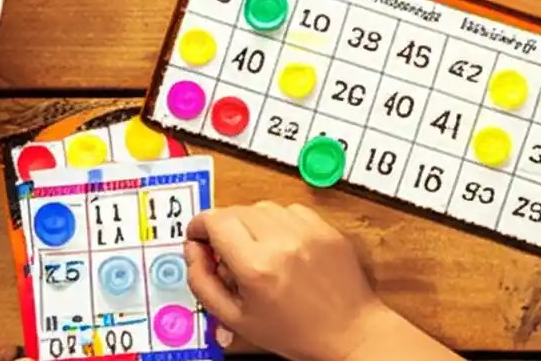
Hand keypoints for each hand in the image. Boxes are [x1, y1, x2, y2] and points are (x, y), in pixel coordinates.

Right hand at [183, 202, 389, 360]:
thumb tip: (192, 250)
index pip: (214, 220)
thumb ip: (203, 283)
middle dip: (223, 228)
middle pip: (235, 210)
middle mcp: (282, 241)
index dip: (199, 227)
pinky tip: (282, 247)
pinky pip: (290, 210)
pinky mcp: (325, 227)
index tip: (199, 239)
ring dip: (251, 224)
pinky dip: (279, 223)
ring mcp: (307, 230)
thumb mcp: (236, 319)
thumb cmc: (294, 332)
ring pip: (262, 207)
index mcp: (256, 266)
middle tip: (226, 254)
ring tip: (257, 252)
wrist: (348, 332)